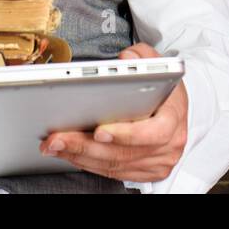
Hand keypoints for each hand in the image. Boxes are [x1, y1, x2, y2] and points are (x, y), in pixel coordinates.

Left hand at [39, 44, 186, 182]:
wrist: (174, 110)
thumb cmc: (163, 88)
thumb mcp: (157, 63)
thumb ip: (142, 56)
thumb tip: (127, 58)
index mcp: (174, 118)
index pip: (153, 133)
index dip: (126, 135)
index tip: (98, 131)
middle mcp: (169, 145)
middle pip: (124, 153)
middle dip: (86, 146)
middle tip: (58, 137)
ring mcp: (158, 163)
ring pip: (113, 165)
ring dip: (79, 156)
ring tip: (54, 144)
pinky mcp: (145, 172)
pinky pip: (112, 172)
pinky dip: (87, 163)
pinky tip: (68, 152)